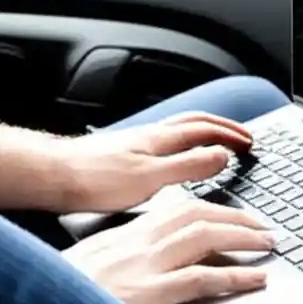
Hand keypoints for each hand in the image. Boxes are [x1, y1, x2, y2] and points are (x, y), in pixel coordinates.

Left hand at [56, 112, 252, 212]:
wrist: (52, 177)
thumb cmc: (94, 180)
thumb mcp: (151, 178)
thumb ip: (189, 166)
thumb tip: (222, 155)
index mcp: (160, 140)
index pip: (205, 129)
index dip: (231, 134)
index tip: (250, 143)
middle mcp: (148, 136)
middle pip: (193, 123)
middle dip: (221, 128)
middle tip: (241, 136)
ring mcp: (133, 143)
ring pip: (176, 130)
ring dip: (201, 133)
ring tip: (214, 141)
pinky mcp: (119, 155)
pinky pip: (162, 143)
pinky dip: (180, 145)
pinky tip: (172, 158)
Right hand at [62, 200, 274, 303]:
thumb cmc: (61, 298)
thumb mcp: (91, 270)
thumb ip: (122, 262)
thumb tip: (147, 266)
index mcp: (124, 235)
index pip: (178, 210)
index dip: (213, 210)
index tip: (235, 216)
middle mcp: (137, 243)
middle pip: (198, 215)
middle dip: (237, 217)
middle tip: (264, 228)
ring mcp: (143, 266)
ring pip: (206, 237)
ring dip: (244, 238)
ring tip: (269, 245)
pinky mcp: (149, 294)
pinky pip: (202, 278)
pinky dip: (235, 275)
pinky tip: (256, 279)